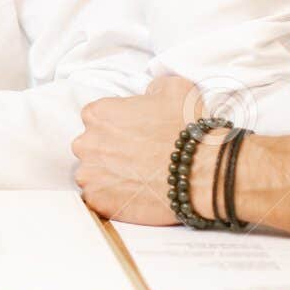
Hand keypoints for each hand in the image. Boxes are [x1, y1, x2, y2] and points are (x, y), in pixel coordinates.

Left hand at [72, 75, 211, 225]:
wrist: (203, 170)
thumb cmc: (187, 128)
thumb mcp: (172, 88)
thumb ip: (149, 89)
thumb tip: (148, 95)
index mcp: (97, 113)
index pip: (97, 118)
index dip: (117, 126)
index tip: (134, 134)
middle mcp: (86, 143)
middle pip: (92, 146)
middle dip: (110, 151)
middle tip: (138, 157)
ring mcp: (89, 175)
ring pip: (93, 174)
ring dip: (110, 175)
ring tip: (138, 178)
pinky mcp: (98, 201)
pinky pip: (99, 198)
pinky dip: (113, 197)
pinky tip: (135, 193)